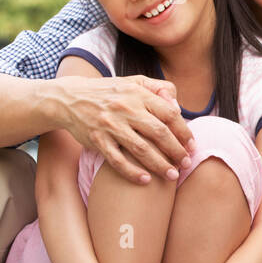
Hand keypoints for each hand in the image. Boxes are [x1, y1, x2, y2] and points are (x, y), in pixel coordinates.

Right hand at [54, 75, 195, 183]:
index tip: (192, 145)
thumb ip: (158, 89)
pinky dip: (132, 172)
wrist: (68, 99)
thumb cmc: (109, 92)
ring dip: (160, 165)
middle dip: (177, 151)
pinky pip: (117, 160)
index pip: (169, 114)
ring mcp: (110, 125)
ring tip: (173, 176)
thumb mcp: (133, 82)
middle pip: (159, 133)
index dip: (184, 131)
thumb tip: (178, 106)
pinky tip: (145, 180)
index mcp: (138, 94)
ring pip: (141, 149)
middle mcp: (125, 109)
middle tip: (186, 163)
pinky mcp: (96, 140)